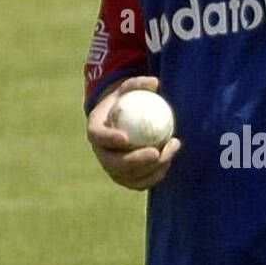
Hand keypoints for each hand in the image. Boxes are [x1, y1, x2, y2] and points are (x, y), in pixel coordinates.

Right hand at [86, 76, 181, 190]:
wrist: (124, 121)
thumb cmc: (127, 101)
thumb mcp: (130, 88)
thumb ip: (140, 84)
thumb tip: (156, 82)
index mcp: (95, 130)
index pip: (98, 137)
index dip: (109, 139)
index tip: (126, 138)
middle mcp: (100, 153)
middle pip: (113, 164)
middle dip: (135, 161)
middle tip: (156, 153)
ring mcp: (112, 168)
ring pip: (129, 176)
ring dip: (151, 167)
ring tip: (170, 150)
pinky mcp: (125, 178)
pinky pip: (140, 182)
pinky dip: (156, 174)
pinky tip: (170, 159)